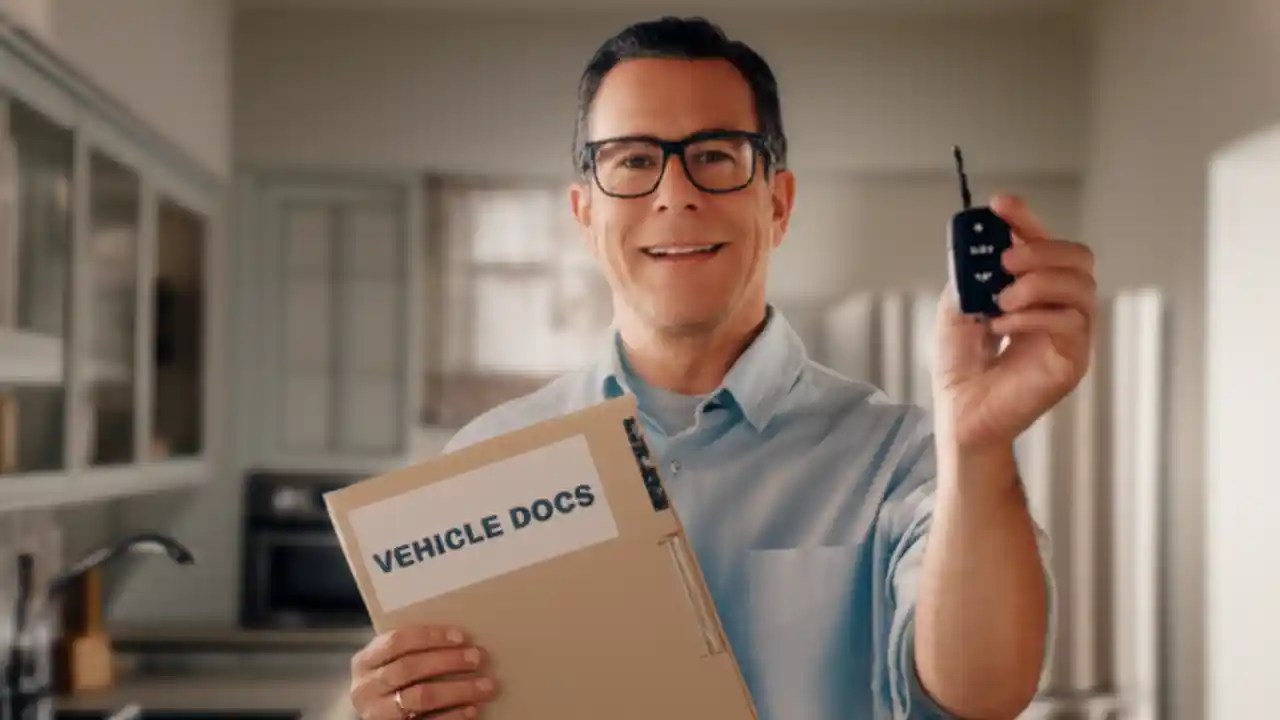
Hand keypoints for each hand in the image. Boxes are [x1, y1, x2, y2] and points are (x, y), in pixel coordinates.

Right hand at [350, 625, 498, 719]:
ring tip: (485, 686)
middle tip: (477, 657)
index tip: (461, 636)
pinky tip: (473, 709)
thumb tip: (461, 638)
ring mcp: (377, 714)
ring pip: (420, 698)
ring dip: (457, 690)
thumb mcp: (392, 662)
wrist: (379, 714)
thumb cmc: (392, 680)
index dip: (430, 636)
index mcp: (365, 661)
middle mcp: (365, 688)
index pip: (397, 641)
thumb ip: (414, 649)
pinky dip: (452, 716)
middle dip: (447, 661)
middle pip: (409, 668)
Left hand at [933, 193, 1095, 452]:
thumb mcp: (958, 307)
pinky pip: (1071, 323)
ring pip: (1081, 286)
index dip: (1027, 220)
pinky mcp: (1072, 362)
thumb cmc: (962, 366)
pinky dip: (1034, 316)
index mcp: (1036, 290)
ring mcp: (1071, 335)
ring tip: (999, 303)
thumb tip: (979, 241)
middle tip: (1004, 264)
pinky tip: (1003, 326)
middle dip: (1040, 250)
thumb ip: (971, 274)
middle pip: (1079, 258)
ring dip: (1036, 284)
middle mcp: (1060, 308)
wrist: (961, 413)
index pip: (1047, 244)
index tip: (1002, 204)